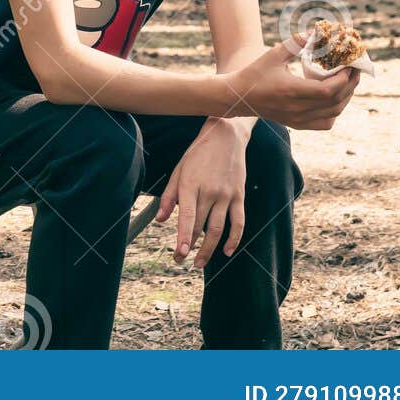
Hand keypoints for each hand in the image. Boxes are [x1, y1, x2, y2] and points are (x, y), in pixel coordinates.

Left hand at [155, 118, 248, 266]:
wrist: (226, 136)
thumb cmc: (198, 153)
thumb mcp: (179, 170)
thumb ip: (169, 196)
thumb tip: (160, 220)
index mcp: (190, 184)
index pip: (187, 217)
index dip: (182, 238)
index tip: (179, 254)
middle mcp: (209, 191)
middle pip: (200, 226)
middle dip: (190, 247)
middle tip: (181, 261)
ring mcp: (226, 195)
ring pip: (218, 229)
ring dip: (209, 249)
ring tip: (199, 263)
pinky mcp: (239, 196)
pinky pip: (238, 222)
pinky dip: (234, 239)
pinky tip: (227, 251)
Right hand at [220, 37, 359, 128]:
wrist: (239, 97)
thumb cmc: (255, 73)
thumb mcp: (273, 54)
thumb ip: (296, 43)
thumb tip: (317, 32)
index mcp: (291, 91)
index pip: (328, 90)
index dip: (343, 79)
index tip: (348, 65)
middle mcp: (297, 109)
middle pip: (335, 102)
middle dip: (350, 85)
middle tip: (354, 69)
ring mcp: (298, 120)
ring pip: (334, 114)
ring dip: (345, 97)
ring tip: (348, 81)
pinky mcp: (297, 124)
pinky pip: (325, 123)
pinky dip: (335, 111)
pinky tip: (334, 99)